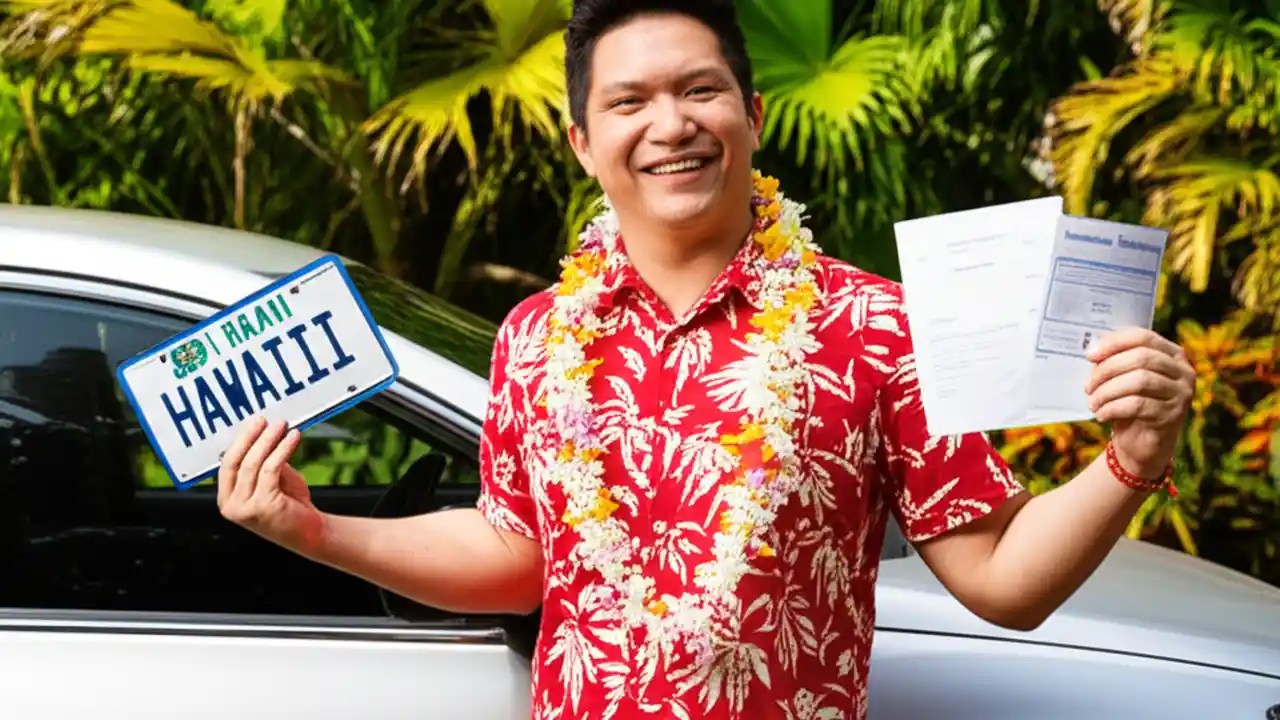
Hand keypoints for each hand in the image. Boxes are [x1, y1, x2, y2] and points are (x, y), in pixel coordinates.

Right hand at [217, 416, 323, 554]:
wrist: (311, 533)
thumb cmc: (290, 506)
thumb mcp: (272, 481)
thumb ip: (263, 463)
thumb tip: (264, 431)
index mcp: (227, 500)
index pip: (226, 465)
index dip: (240, 441)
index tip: (254, 422)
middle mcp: (231, 506)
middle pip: (237, 462)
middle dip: (251, 437)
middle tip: (265, 420)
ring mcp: (246, 508)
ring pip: (254, 464)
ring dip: (269, 440)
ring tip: (282, 425)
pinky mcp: (264, 506)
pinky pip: (272, 469)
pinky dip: (283, 449)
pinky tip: (293, 437)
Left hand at [1085, 327, 1194, 477]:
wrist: (1142, 444)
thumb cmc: (1129, 406)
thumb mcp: (1121, 379)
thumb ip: (1112, 362)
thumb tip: (1093, 352)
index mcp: (1171, 354)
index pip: (1143, 337)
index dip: (1114, 342)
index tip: (1089, 355)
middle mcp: (1183, 371)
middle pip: (1141, 358)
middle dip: (1107, 370)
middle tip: (1088, 386)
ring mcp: (1181, 394)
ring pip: (1140, 381)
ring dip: (1107, 392)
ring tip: (1093, 403)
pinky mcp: (1173, 415)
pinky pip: (1138, 405)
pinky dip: (1113, 408)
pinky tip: (1102, 415)